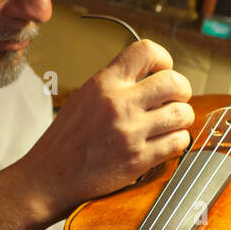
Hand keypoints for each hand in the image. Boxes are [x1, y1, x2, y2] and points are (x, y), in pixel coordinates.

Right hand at [17, 40, 193, 221]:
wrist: (48, 178)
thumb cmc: (64, 141)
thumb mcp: (84, 99)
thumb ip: (114, 86)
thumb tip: (147, 79)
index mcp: (103, 84)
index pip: (145, 51)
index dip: (163, 59)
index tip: (163, 70)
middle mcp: (118, 104)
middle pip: (174, 82)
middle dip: (182, 91)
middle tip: (175, 101)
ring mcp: (130, 132)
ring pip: (182, 114)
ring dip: (181, 119)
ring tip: (169, 125)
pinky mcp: (138, 160)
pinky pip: (178, 142)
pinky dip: (178, 141)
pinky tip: (166, 143)